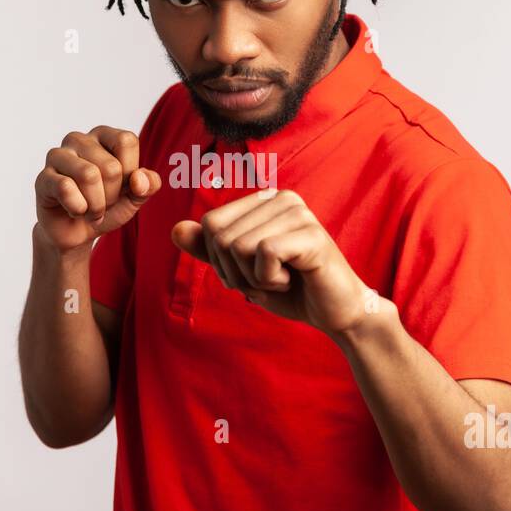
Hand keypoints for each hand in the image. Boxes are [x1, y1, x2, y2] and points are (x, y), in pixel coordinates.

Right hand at [35, 126, 161, 252]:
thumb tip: (139, 179)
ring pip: (89, 175)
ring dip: (96, 205)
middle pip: (111, 166)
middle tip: (103, 203)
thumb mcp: (135, 197)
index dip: (130, 172)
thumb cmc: (106, 206)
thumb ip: (148, 185)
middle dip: (112, 196)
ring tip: (91, 210)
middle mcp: (79, 139)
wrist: (77, 232)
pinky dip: (78, 208)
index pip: (126, 141)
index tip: (123, 187)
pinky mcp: (43, 178)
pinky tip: (75, 211)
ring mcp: (58, 156)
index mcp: (104, 136)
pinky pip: (65, 188)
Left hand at [171, 189, 373, 335]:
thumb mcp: (242, 271)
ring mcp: (298, 213)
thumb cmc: (291, 290)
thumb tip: (176, 229)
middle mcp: (281, 198)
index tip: (251, 273)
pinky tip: (293, 280)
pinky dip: (270, 280)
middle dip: (236, 273)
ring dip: (254, 279)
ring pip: (239, 246)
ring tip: (282, 280)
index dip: (221, 261)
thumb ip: (210, 250)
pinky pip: (263, 255)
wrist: (335, 313)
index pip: (211, 225)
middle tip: (267, 281)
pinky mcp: (311, 235)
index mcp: (264, 201)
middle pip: (221, 236)